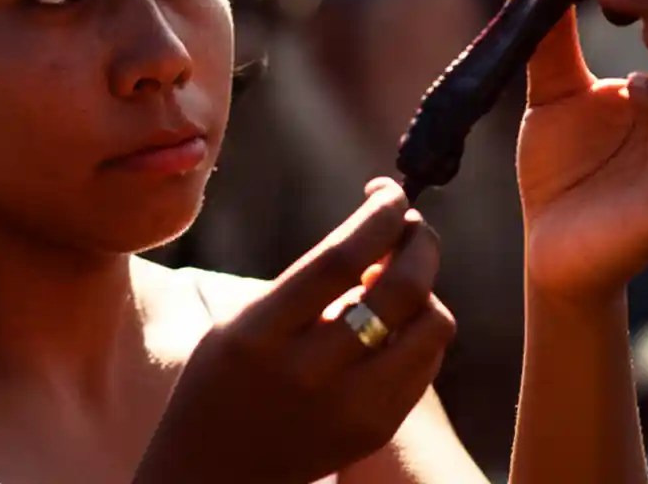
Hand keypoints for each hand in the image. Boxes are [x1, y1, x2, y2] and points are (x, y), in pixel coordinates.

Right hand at [134, 180, 454, 483]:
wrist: (216, 473)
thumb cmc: (226, 379)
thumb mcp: (242, 322)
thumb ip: (309, 283)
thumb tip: (387, 241)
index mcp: (259, 334)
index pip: (341, 257)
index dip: (379, 214)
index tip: (389, 191)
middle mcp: (307, 373)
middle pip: (400, 289)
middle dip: (419, 241)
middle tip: (409, 225)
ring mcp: (348, 408)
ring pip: (431, 326)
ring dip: (425, 288)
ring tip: (393, 280)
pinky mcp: (375, 429)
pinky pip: (426, 363)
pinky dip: (418, 330)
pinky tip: (390, 324)